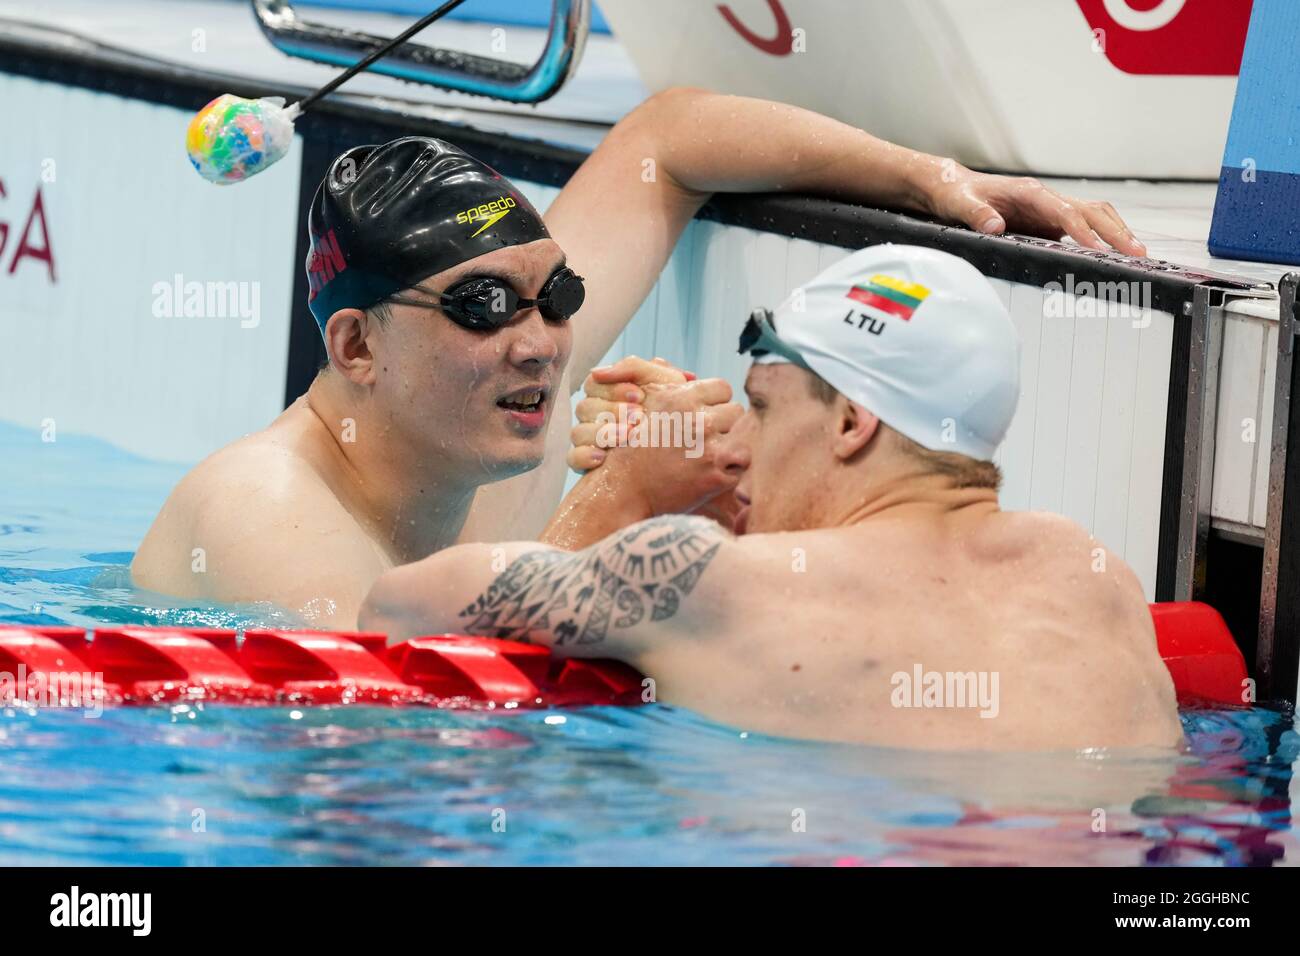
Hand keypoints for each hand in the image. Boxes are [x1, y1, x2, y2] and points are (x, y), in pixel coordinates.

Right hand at [567, 355, 695, 471]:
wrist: (689, 443)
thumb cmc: (674, 407)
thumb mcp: (663, 380)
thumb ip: (634, 367)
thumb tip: (598, 372)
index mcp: (607, 392)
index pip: (594, 384)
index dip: (613, 389)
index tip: (639, 396)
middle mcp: (594, 414)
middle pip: (584, 408)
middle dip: (612, 411)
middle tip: (638, 418)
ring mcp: (589, 438)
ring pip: (578, 432)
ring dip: (602, 433)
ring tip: (626, 437)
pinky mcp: (588, 461)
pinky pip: (573, 458)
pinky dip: (584, 456)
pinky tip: (602, 457)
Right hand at [575, 368, 743, 518]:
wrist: (625, 489)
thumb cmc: (636, 448)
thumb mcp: (648, 405)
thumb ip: (672, 386)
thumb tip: (692, 376)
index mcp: (680, 398)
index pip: (723, 388)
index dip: (715, 403)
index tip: (702, 417)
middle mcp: (696, 420)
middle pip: (735, 411)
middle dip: (723, 424)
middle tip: (704, 440)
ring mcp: (708, 449)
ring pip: (742, 437)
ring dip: (730, 446)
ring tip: (709, 456)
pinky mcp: (716, 475)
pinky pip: (742, 464)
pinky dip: (732, 470)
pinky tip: (711, 473)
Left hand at [921, 162, 1146, 256]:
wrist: (953, 188)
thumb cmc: (957, 194)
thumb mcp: (959, 204)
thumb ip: (976, 215)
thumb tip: (995, 225)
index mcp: (1029, 193)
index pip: (1065, 212)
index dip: (1083, 231)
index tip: (1097, 249)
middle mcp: (1046, 199)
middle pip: (1091, 211)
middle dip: (1115, 231)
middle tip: (1137, 252)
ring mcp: (1050, 210)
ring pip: (1093, 215)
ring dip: (1116, 232)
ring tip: (1138, 253)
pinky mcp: (1048, 222)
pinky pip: (1082, 227)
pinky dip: (1102, 238)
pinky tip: (1114, 255)